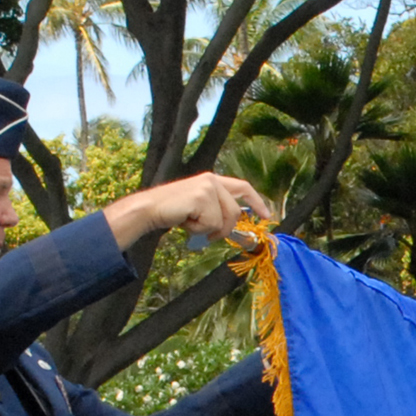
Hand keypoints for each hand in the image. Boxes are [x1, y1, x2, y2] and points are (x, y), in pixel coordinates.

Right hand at [103, 173, 273, 246]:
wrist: (149, 209)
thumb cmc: (174, 211)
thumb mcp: (200, 207)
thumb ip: (218, 209)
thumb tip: (236, 226)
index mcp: (213, 180)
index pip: (242, 187)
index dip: (257, 201)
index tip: (266, 216)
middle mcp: (211, 180)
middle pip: (235, 213)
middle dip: (225, 230)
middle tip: (209, 235)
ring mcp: (207, 187)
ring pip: (224, 221)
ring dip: (208, 230)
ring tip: (191, 223)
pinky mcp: (201, 197)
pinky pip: (211, 224)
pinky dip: (199, 229)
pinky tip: (185, 221)